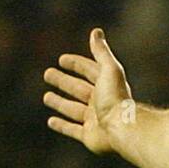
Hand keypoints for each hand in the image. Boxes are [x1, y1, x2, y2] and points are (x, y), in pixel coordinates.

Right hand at [43, 28, 134, 153]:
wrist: (122, 128)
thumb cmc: (116, 98)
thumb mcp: (109, 69)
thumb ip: (101, 52)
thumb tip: (96, 31)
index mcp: (106, 86)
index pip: (89, 71)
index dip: (76, 64)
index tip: (61, 59)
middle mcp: (101, 102)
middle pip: (78, 89)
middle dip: (63, 81)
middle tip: (47, 74)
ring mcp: (95, 120)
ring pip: (73, 109)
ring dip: (60, 102)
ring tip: (46, 97)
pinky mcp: (89, 136)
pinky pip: (72, 130)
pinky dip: (62, 126)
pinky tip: (51, 121)